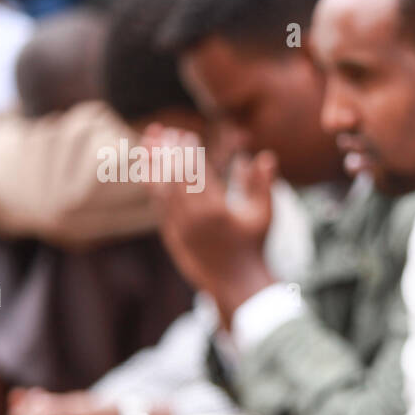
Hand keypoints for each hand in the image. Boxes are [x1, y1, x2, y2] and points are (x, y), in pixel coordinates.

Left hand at [142, 125, 275, 326]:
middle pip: (173, 177)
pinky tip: (150, 168)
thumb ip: (262, 185)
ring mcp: (178, 228)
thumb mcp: (264, 215)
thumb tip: (266, 156)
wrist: (237, 283)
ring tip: (148, 142)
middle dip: (167, 151)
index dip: (189, 152)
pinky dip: (152, 184)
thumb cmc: (254, 246)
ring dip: (153, 164)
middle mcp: (192, 219)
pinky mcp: (171, 236)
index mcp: (216, 211)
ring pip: (159, 190)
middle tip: (163, 131)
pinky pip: (157, 205)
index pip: (196, 173)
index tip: (186, 134)